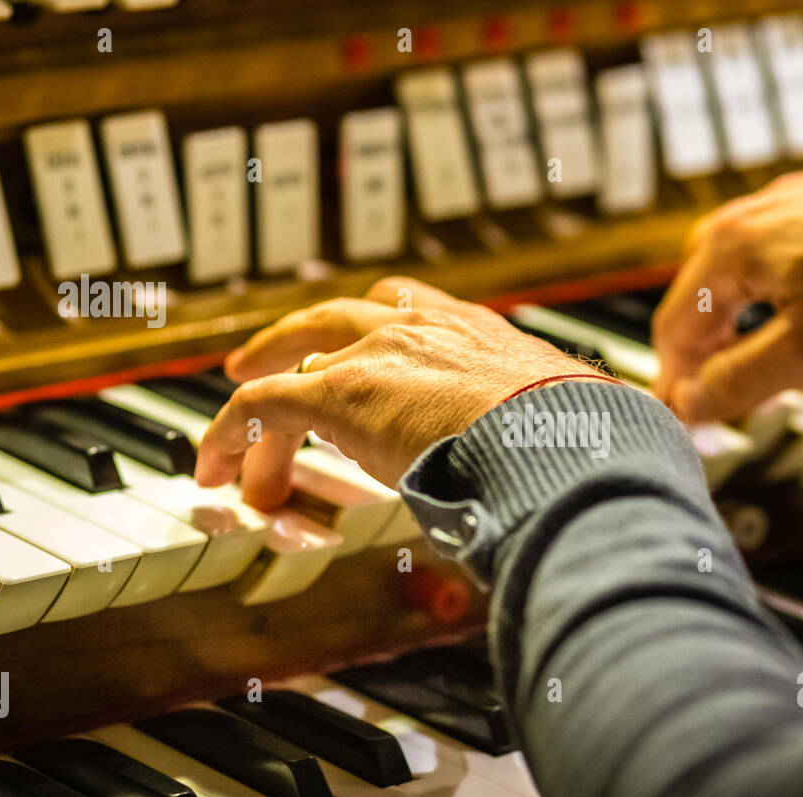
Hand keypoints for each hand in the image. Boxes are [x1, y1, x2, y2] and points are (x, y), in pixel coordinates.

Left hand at [196, 277, 598, 503]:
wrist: (567, 439)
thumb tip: (586, 477)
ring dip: (262, 398)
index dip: (375, 334)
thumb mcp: (568, 426)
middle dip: (299, 340)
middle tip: (268, 361)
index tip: (360, 358)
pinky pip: (260, 408)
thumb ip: (553, 438)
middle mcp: (424, 328)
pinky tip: (216, 469)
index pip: (412, 314)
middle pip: (340, 318)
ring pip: (294, 360)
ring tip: (231, 442)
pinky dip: (231, 436)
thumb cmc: (585, 445)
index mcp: (479, 334)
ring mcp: (380, 353)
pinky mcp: (339, 392)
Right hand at [652, 137, 802, 424]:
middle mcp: (760, 220)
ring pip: (779, 304)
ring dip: (792, 361)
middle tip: (736, 414)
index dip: (676, 385)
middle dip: (731, 368)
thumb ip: (738, 382)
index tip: (682, 425)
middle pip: (722, 311)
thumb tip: (688, 404)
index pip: (676, 328)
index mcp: (732, 248)